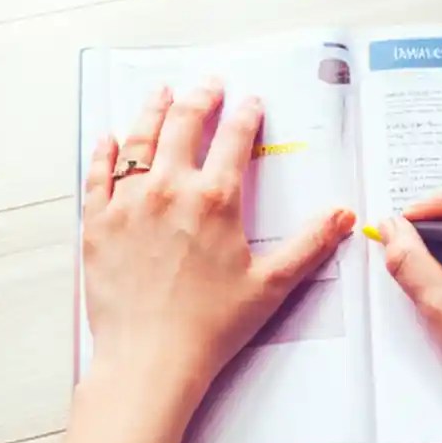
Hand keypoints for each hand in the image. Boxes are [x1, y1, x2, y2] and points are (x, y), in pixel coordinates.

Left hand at [81, 80, 355, 400]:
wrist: (150, 358)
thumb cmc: (211, 325)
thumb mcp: (272, 284)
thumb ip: (310, 243)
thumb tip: (344, 215)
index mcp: (215, 199)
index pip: (235, 139)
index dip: (246, 114)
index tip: (250, 102)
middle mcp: (170, 189)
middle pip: (184, 123)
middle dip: (200, 97)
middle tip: (208, 84)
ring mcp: (128, 202)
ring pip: (139, 139)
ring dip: (152, 110)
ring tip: (161, 92)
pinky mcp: (97, 223)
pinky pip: (98, 174)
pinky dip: (104, 151)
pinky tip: (109, 138)